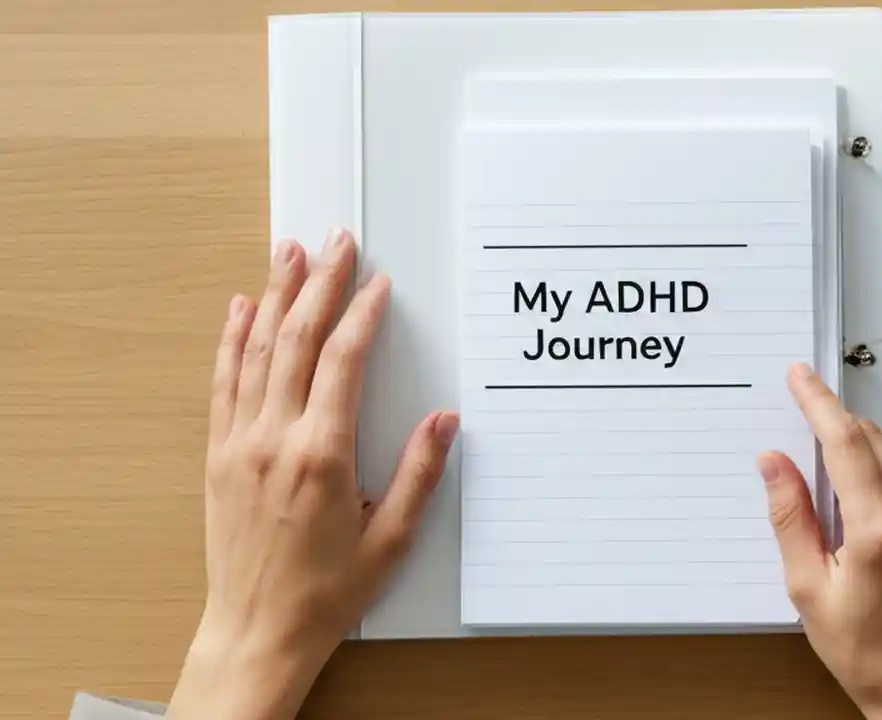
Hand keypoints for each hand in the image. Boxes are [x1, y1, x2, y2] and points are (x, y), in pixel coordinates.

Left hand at [168, 230, 457, 719]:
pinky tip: (239, 310)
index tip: (377, 283)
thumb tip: (444, 419)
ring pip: (256, 351)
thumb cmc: (326, 592)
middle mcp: (274, 439)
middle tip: (335, 243)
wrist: (257, 630)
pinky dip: (231, 341)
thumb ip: (419, 473)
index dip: (362, 314)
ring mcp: (239, 443)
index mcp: (321, 455)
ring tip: (288, 253)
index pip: (343, 361)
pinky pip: (223, 383)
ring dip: (274, 297)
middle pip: (297, 341)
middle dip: (319, 285)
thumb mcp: (391, 539)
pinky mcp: (218, 455)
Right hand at [758, 364, 881, 719]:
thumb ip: (790, 517)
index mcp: (879, 532)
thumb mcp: (807, 590)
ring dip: (871, 443)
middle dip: (838, 422)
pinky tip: (878, 502)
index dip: (819, 401)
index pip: (845, 442)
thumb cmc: (866, 654)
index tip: (802, 377)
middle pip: (875, 437)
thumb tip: (773, 462)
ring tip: (842, 473)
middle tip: (808, 427)